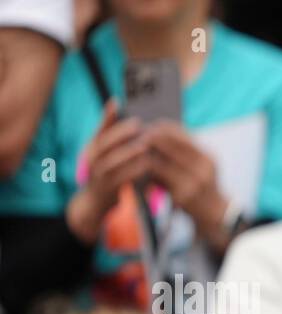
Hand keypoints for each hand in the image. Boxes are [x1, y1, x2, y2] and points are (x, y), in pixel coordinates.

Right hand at [66, 99, 148, 242]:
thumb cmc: (109, 174)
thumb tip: (132, 119)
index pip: (99, 129)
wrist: (96, 201)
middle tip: (138, 124)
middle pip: (104, 142)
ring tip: (143, 146)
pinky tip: (145, 166)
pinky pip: (119, 178)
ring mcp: (97, 174)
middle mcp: (92, 158)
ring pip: (111, 161)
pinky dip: (132, 171)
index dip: (107, 115)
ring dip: (127, 152)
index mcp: (93, 147)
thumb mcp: (111, 156)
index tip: (117, 101)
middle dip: (120, 132)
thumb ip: (118, 140)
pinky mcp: (107, 188)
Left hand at [145, 121, 228, 248]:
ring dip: (144, 157)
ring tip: (135, 155)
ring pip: (158, 162)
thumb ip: (186, 149)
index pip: (180, 134)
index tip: (148, 126)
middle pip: (168, 145)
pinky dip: (147, 175)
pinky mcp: (181, 196)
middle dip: (149, 139)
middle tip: (136, 138)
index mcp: (207, 157)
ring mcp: (192, 183)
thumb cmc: (204, 185)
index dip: (161, 128)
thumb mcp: (203, 164)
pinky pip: (156, 180)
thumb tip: (158, 130)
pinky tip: (141, 173)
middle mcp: (202, 169)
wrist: (216, 215)